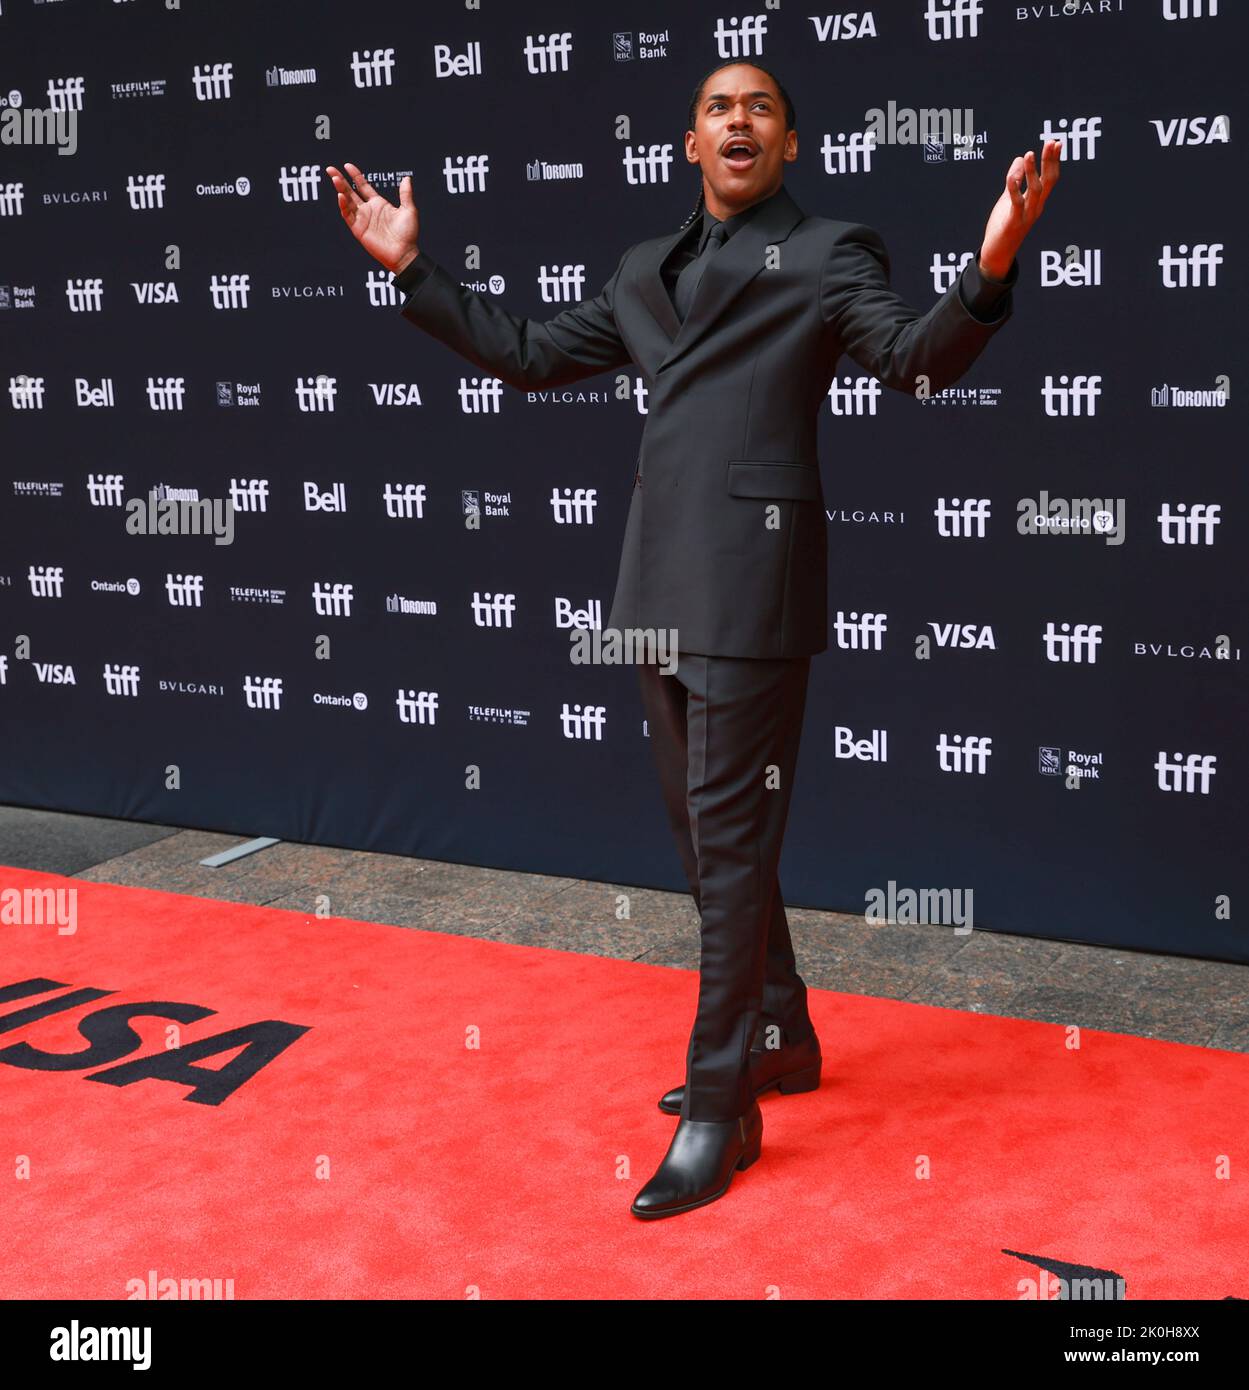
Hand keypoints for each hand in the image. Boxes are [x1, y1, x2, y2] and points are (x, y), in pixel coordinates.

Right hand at [325, 163, 418, 273]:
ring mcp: (362, 219)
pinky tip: (340, 196)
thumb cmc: (408, 234)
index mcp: (378, 204)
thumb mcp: (409, 210)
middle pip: (350, 192)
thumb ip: (405, 194)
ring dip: (340, 190)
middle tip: (330, 169)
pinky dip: (343, 206)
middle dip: (340, 180)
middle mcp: (368, 210)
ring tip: (334, 179)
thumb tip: (407, 178)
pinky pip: (348, 216)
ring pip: (347, 202)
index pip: (363, 186)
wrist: (404, 253)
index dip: (355, 175)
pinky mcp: (358, 229)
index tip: (347, 165)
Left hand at [978, 139, 1060, 279]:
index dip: (1053, 160)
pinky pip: (1017, 204)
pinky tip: (1012, 177)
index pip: (1050, 177)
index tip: (1056, 142)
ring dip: (1033, 172)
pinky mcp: (1013, 222)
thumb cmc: (1003, 226)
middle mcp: (1036, 207)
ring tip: (1028, 154)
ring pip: (1035, 191)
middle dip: (1050, 161)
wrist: (997, 253)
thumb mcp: (1008, 199)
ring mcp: (1026, 215)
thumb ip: (1014, 180)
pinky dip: (1014, 190)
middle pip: (1048, 181)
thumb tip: (1019, 158)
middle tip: (1051, 142)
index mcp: (1037, 201)